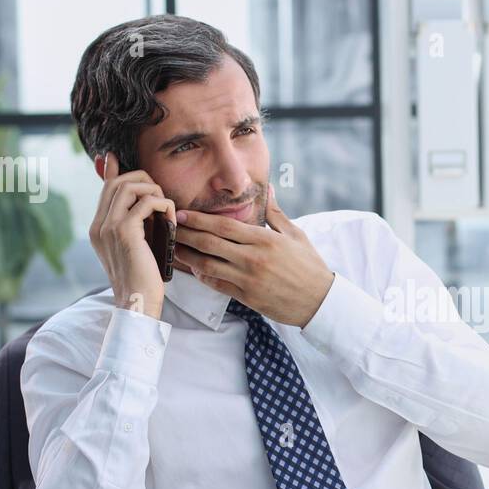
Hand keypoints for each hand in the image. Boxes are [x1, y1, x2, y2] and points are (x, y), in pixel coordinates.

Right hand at [88, 153, 175, 318]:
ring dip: (154, 190)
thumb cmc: (142, 278)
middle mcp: (99, 224)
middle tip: (160, 195)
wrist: (137, 302)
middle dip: (143, 180)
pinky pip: (146, 202)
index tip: (114, 157)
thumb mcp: (136, 248)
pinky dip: (163, 205)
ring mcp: (109, 226)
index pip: (106, 188)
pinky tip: (171, 218)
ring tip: (166, 208)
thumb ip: (136, 226)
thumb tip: (146, 206)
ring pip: (130, 186)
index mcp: (98, 228)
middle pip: (117, 181)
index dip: (113, 170)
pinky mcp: (125, 231)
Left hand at [173, 185, 333, 327]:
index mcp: (264, 239)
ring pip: (209, 265)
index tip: (182, 214)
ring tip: (174, 248)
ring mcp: (248, 279)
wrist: (320, 300)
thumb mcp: (296, 235)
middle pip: (210, 243)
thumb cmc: (309, 266)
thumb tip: (268, 188)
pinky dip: (203, 276)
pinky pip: (218, 285)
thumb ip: (275, 213)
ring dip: (188, 256)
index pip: (224, 225)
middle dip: (186, 234)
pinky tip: (194, 269)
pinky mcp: (247, 297)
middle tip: (168, 227)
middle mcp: (253, 258)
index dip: (199, 219)